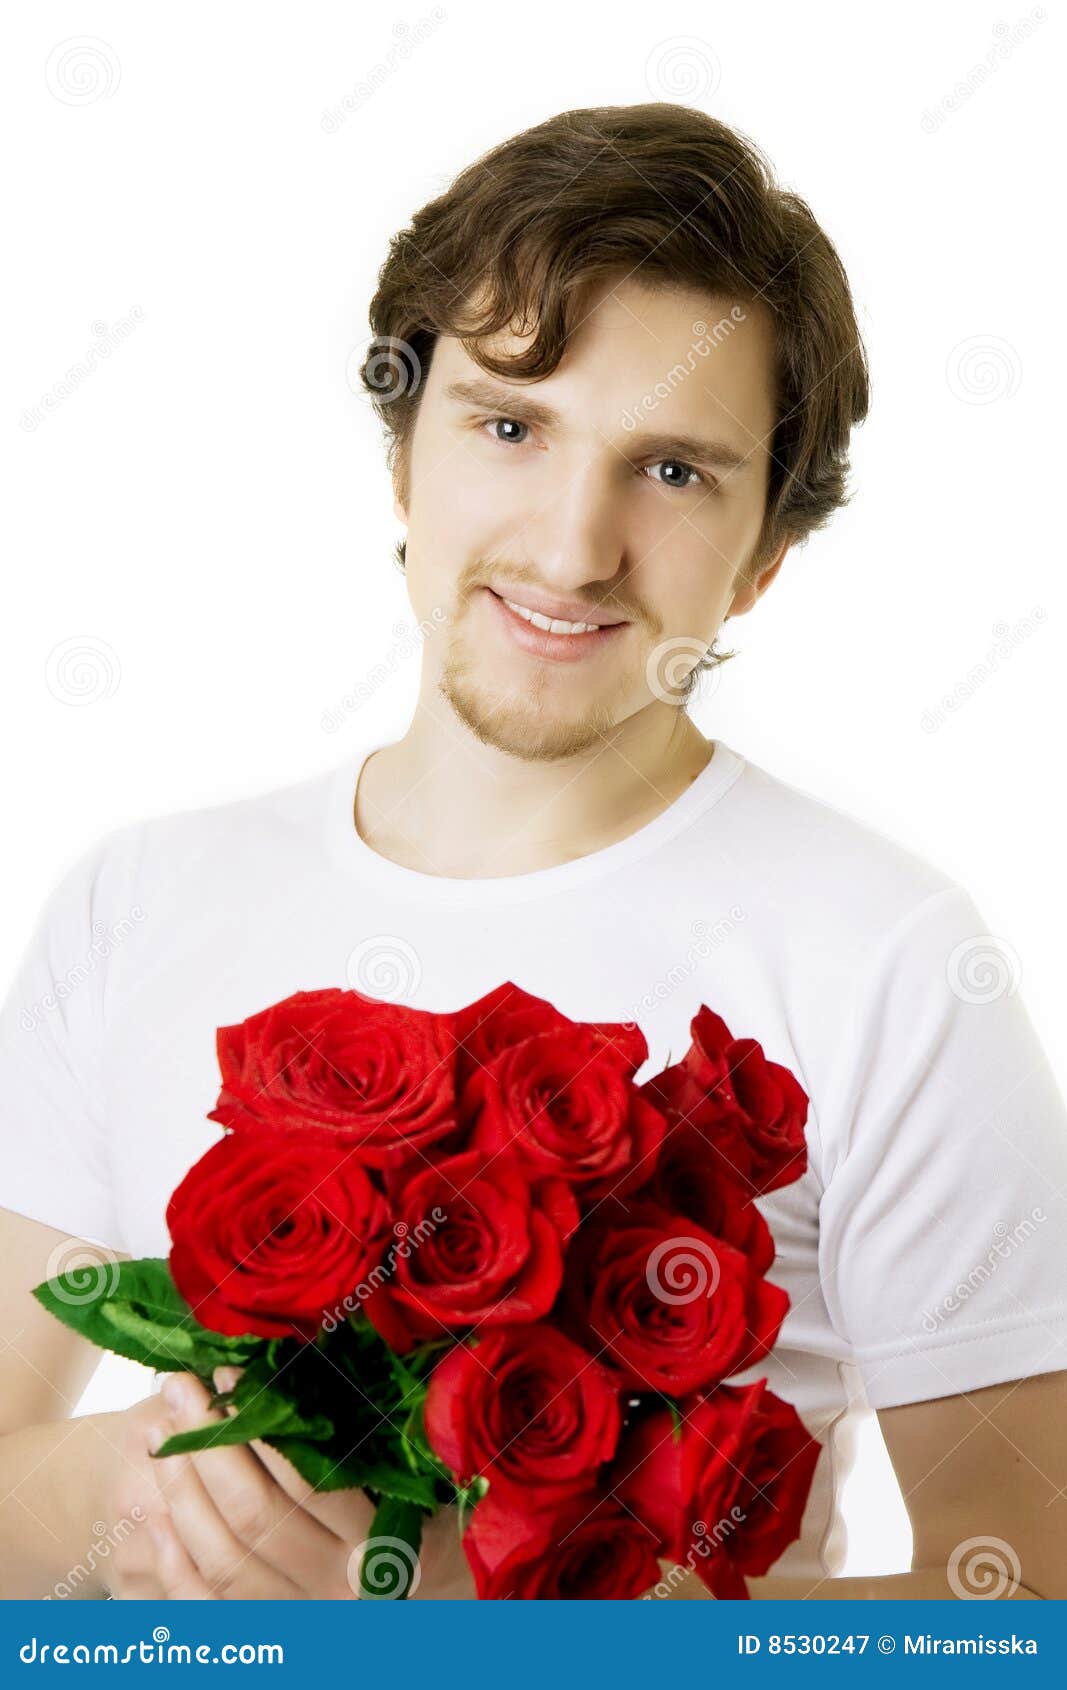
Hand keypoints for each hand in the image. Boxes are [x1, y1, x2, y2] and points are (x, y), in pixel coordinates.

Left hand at [110, 1368, 475, 1599]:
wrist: (436, 1608)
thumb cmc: (432, 1522)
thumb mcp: (432, 1484)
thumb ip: (392, 1435)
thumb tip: (339, 1344)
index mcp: (380, 1543)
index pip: (311, 1479)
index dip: (264, 1424)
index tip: (231, 1370)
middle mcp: (339, 1587)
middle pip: (256, 1517)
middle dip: (209, 1446)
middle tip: (182, 1388)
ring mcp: (301, 1618)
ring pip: (225, 1559)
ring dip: (183, 1493)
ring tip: (162, 1434)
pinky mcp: (271, 1639)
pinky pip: (206, 1610)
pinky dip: (176, 1564)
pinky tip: (155, 1519)